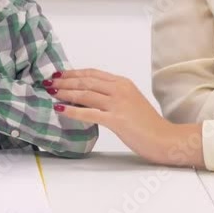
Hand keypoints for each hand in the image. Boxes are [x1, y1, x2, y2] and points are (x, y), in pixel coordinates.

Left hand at [49, 69, 204, 167]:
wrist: (165, 139)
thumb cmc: (148, 124)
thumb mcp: (130, 102)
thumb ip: (113, 96)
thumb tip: (89, 97)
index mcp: (123, 83)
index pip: (93, 73)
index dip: (74, 73)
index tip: (59, 75)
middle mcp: (120, 89)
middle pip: (86, 80)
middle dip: (65, 81)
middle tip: (48, 82)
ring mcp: (118, 103)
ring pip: (85, 93)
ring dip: (65, 92)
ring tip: (51, 93)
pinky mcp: (116, 119)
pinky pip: (89, 112)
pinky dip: (72, 110)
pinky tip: (60, 110)